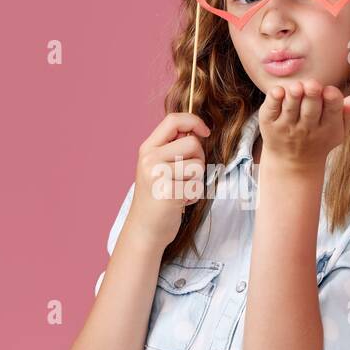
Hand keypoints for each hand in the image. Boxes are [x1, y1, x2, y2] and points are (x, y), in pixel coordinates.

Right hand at [127, 112, 210, 247]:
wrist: (144, 229)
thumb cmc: (158, 197)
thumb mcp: (158, 167)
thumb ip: (173, 148)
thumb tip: (198, 131)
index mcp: (147, 148)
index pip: (173, 120)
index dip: (194, 121)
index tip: (205, 133)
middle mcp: (149, 159)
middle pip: (192, 143)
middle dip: (198, 159)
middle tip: (185, 176)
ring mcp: (157, 175)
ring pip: (198, 165)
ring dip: (196, 181)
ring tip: (180, 190)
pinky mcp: (168, 192)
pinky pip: (197, 186)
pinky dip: (194, 196)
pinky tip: (179, 202)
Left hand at [258, 80, 349, 172]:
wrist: (292, 163)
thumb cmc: (320, 137)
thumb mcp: (339, 128)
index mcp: (328, 126)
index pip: (332, 111)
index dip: (332, 101)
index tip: (330, 92)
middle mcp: (307, 128)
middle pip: (311, 109)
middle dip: (312, 96)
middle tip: (312, 85)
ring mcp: (287, 127)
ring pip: (290, 109)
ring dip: (294, 97)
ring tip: (296, 87)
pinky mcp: (269, 124)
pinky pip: (271, 110)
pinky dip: (274, 100)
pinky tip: (278, 91)